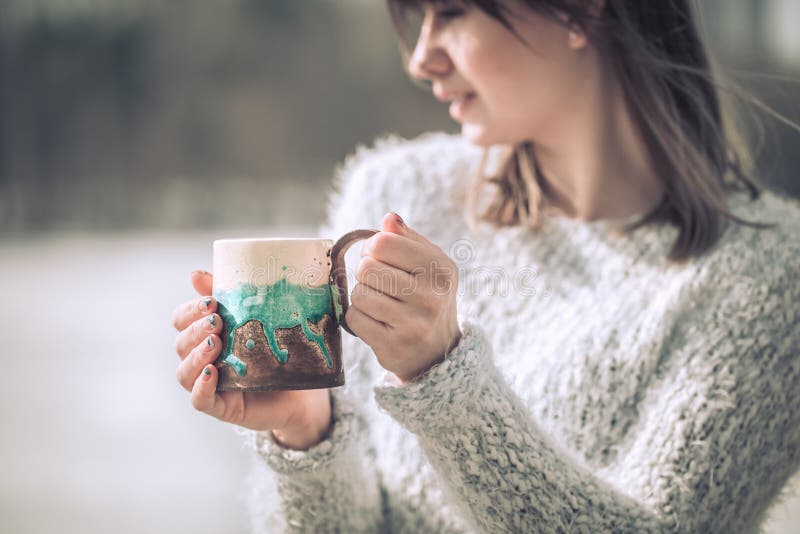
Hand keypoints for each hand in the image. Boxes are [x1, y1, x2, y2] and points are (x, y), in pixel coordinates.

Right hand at [171, 270, 331, 449]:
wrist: (302, 391)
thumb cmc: (276, 352)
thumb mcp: (258, 320)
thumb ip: (231, 297)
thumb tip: (195, 274)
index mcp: (206, 336)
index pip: (181, 320)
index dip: (189, 311)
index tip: (211, 302)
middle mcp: (202, 360)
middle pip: (181, 344)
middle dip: (196, 330)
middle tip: (217, 321)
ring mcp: (209, 385)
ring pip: (184, 373)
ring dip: (195, 356)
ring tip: (215, 343)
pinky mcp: (221, 407)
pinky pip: (199, 400)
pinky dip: (201, 387)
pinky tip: (211, 373)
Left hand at [346, 212, 461, 382]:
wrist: (437, 351)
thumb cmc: (426, 297)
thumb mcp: (428, 264)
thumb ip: (407, 239)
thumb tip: (389, 219)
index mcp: (440, 269)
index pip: (383, 242)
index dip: (372, 248)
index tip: (379, 258)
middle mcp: (431, 296)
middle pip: (367, 269)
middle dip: (367, 274)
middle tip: (379, 283)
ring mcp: (413, 324)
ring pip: (359, 294)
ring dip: (363, 297)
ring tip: (380, 303)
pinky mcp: (393, 346)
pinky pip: (355, 319)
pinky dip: (359, 318)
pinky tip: (377, 322)